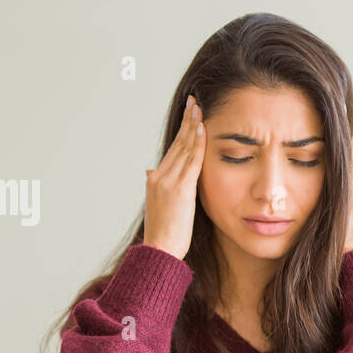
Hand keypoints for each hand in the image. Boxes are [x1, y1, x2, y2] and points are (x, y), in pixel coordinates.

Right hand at [143, 94, 205, 259]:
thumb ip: (160, 188)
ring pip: (184, 148)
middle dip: (187, 121)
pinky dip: (197, 145)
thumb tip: (150, 171)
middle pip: (177, 144)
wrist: (159, 251)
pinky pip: (191, 162)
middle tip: (194, 102)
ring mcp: (168, 182)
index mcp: (156, 179)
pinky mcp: (179, 190)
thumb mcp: (160, 206)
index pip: (173, 150)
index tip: (189, 115)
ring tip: (199, 108)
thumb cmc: (165, 235)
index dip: (182, 131)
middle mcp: (159, 176)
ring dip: (192, 126)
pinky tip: (202, 130)